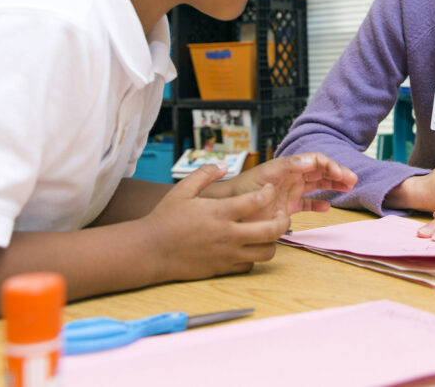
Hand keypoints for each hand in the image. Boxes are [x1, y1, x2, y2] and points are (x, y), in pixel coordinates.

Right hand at [142, 163, 291, 280]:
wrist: (150, 250)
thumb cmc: (165, 219)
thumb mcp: (182, 190)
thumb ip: (204, 175)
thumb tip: (222, 165)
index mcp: (220, 211)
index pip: (258, 200)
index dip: (269, 192)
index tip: (268, 189)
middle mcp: (228, 234)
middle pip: (272, 230)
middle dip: (284, 220)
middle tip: (282, 214)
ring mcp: (227, 254)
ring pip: (266, 252)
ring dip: (272, 241)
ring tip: (267, 232)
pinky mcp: (223, 269)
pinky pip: (250, 266)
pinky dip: (254, 256)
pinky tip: (248, 247)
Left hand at [224, 153, 357, 214]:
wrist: (226, 209)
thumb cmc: (243, 190)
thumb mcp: (266, 175)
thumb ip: (288, 167)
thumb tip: (314, 160)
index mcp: (288, 167)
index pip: (315, 161)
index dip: (330, 165)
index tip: (342, 174)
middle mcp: (291, 177)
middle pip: (320, 172)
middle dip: (337, 173)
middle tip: (352, 180)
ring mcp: (290, 192)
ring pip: (317, 185)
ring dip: (333, 185)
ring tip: (348, 188)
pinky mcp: (287, 208)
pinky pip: (307, 203)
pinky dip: (318, 204)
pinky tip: (327, 207)